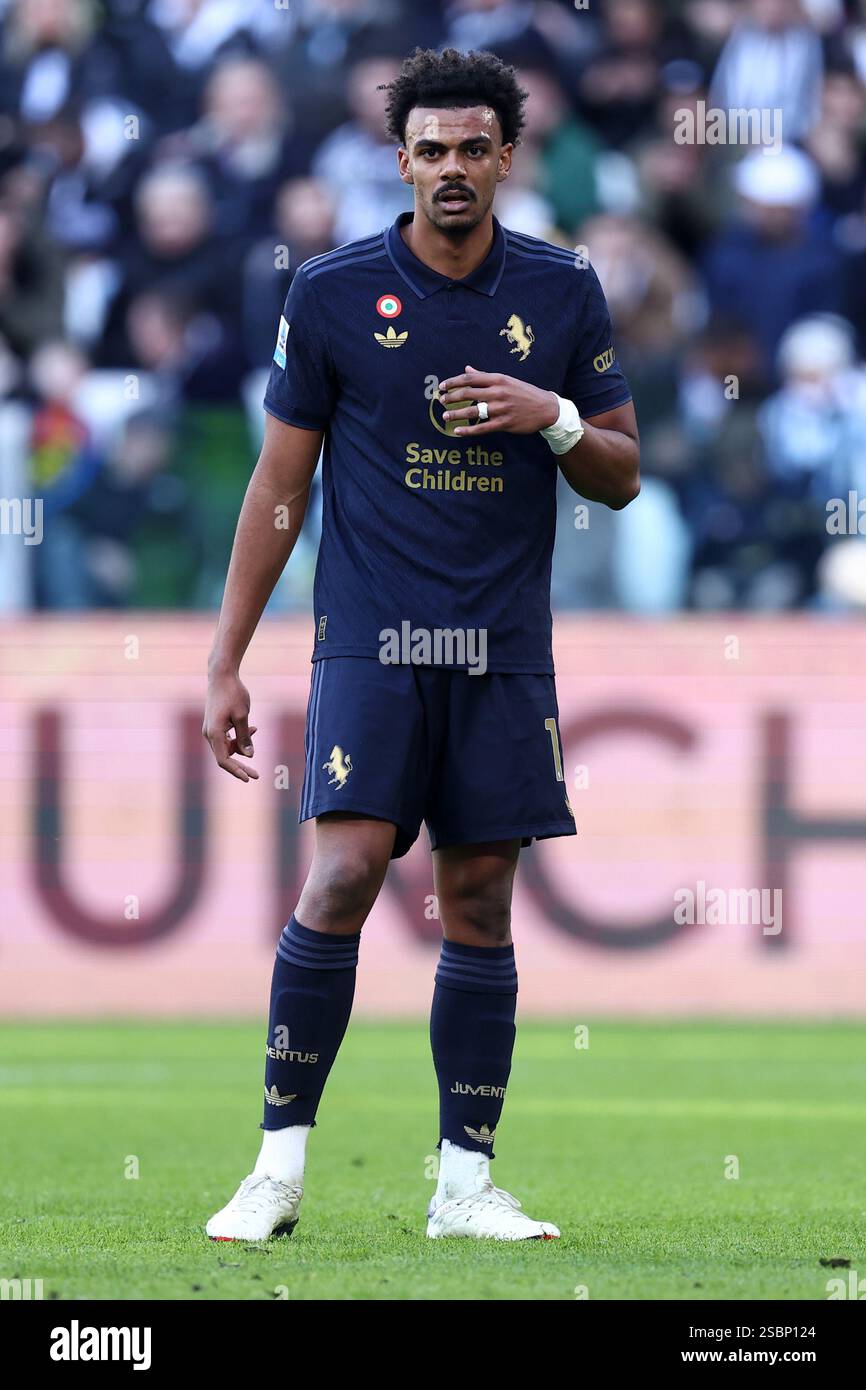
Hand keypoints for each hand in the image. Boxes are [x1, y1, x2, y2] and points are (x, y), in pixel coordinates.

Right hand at [202, 667, 258, 781]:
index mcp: (214, 734)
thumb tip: (249, 755)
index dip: (236, 771)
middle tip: (257, 775)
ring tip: (255, 730)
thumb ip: (245, 737)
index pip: (223, 760)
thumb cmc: (233, 693)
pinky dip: (238, 737)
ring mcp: (210, 729)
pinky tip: (252, 729)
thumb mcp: (242, 716)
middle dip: (241, 765)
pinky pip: (227, 738)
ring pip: (227, 747)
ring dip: (241, 745)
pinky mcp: (214, 724)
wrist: (222, 675)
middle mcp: (209, 734)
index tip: (249, 778)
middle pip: (225, 756)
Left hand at [438, 365, 559, 435]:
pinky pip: (482, 428)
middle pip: (468, 394)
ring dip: (456, 414)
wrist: (546, 408)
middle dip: (451, 397)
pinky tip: (457, 431)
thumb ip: (485, 376)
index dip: (453, 382)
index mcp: (498, 379)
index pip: (470, 379)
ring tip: (444, 416)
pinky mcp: (504, 423)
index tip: (442, 386)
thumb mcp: (507, 380)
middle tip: (441, 401)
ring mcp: (501, 408)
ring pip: (472, 411)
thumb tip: (467, 369)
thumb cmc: (525, 393)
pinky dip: (468, 430)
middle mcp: (498, 392)